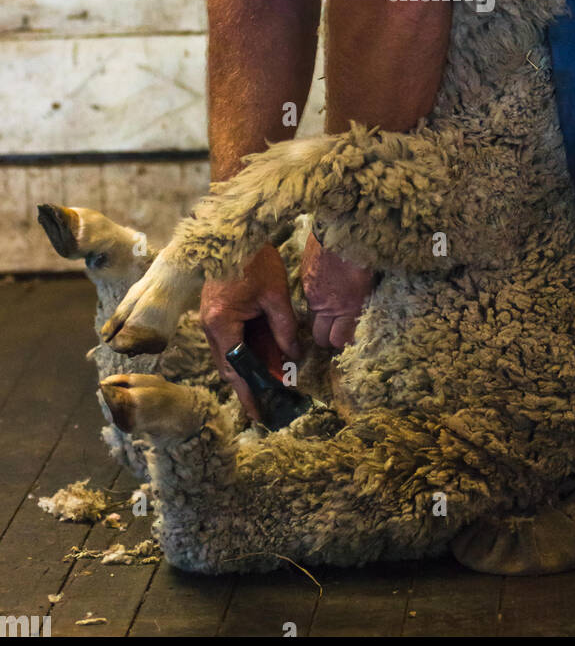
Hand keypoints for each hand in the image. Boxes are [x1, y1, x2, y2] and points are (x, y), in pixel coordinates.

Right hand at [200, 244, 301, 420]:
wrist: (234, 232)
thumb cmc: (254, 260)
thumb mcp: (275, 295)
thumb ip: (284, 329)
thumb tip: (293, 356)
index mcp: (222, 323)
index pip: (236, 369)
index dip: (248, 392)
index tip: (259, 413)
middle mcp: (210, 326)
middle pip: (227, 367)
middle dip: (247, 386)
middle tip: (266, 405)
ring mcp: (209, 319)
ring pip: (226, 356)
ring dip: (245, 370)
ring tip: (268, 385)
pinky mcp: (214, 312)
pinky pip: (228, 342)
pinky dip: (243, 353)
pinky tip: (261, 358)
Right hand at [301, 232, 375, 349]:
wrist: (345, 227)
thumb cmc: (365, 252)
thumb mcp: (371, 283)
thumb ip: (362, 303)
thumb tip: (360, 315)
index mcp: (348, 306)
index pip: (338, 340)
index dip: (342, 342)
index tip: (349, 338)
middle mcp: (327, 304)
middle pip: (320, 337)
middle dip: (327, 337)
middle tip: (337, 330)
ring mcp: (313, 292)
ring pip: (312, 316)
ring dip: (321, 316)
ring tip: (332, 306)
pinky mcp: (304, 278)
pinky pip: (308, 296)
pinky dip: (315, 296)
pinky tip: (325, 285)